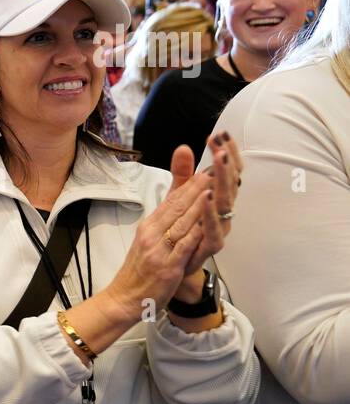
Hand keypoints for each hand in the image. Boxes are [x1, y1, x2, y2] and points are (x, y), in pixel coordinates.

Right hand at [106, 159, 212, 315]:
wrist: (124, 298)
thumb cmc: (139, 271)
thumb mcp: (149, 241)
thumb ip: (165, 221)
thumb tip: (175, 204)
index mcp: (149, 226)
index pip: (171, 200)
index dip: (190, 183)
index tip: (206, 168)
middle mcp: (152, 234)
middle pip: (177, 206)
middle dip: (197, 187)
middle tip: (215, 168)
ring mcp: (159, 250)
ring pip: (182, 222)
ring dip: (199, 203)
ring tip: (214, 186)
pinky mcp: (167, 267)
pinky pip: (184, 246)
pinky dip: (195, 231)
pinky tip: (206, 220)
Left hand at [179, 132, 243, 282]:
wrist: (172, 268)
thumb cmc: (180, 232)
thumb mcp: (177, 199)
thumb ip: (182, 175)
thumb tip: (184, 147)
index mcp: (218, 199)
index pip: (229, 172)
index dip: (227, 153)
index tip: (219, 135)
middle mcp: (223, 213)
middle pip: (232, 184)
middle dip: (227, 163)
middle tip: (220, 145)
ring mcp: (219, 230)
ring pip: (226, 204)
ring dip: (223, 182)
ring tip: (219, 162)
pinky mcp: (209, 247)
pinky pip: (214, 230)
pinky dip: (210, 213)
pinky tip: (207, 196)